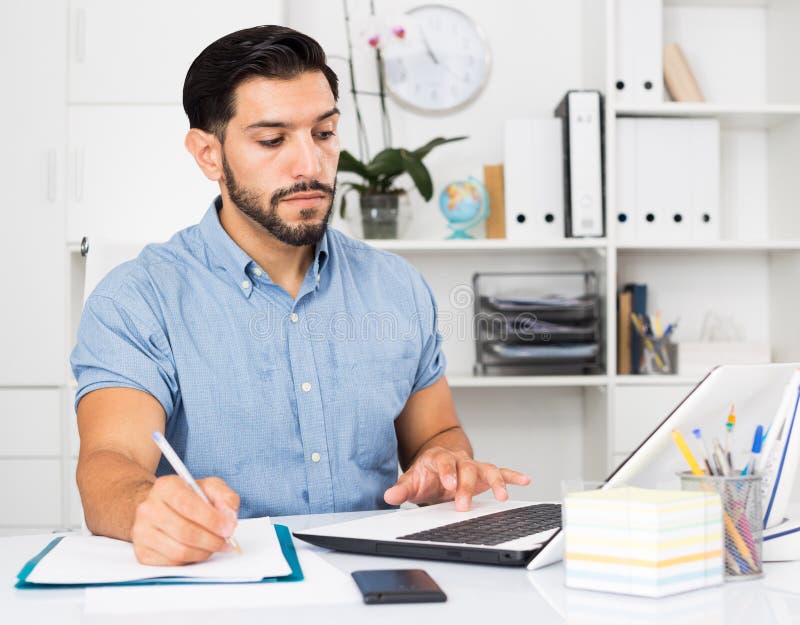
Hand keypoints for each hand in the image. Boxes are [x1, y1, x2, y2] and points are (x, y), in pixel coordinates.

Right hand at [131, 475, 239, 565]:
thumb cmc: (189, 498)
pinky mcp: (142, 552)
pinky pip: (172, 563)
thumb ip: (225, 497)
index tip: (229, 528)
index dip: (212, 519)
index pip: (188, 505)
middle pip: (185, 531)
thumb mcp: (210, 488)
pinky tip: (198, 550)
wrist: (162, 509)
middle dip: (212, 540)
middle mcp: (148, 508)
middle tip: (226, 542)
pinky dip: (191, 560)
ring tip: (214, 546)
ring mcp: (142, 531)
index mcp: (166, 486)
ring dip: (204, 552)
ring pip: (180, 550)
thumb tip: (229, 516)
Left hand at [383, 447, 530, 510]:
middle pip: (466, 468)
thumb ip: (401, 489)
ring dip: (496, 481)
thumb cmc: (426, 474)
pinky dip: (512, 475)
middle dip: (467, 486)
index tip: (449, 484)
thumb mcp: (411, 481)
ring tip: (503, 495)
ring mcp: (473, 465)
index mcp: (439, 458)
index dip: (447, 472)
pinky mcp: (484, 473)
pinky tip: (525, 480)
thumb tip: (388, 496)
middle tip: (464, 505)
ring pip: (487, 469)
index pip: (444, 462)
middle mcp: (459, 459)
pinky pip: (501, 471)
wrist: (438, 465)